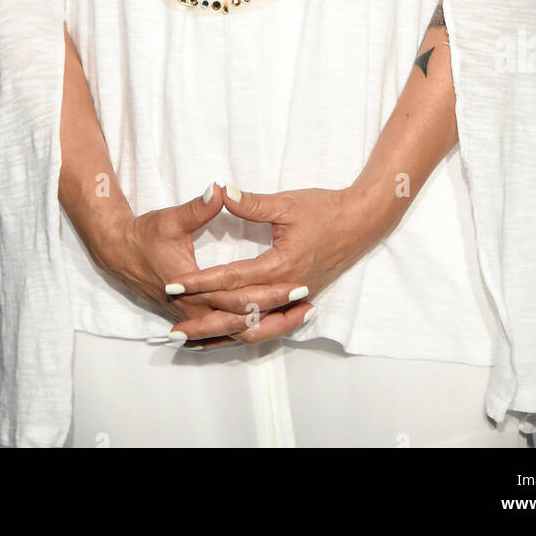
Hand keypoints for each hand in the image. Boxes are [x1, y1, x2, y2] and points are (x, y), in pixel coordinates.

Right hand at [93, 183, 311, 345]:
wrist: (118, 252)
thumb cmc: (144, 233)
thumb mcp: (171, 218)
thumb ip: (199, 207)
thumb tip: (221, 189)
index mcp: (192, 286)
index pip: (240, 296)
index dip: (271, 291)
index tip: (299, 283)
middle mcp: (194, 308)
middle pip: (244, 321)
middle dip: (278, 313)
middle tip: (309, 301)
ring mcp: (193, 315)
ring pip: (237, 333)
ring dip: (269, 326)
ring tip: (301, 315)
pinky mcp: (193, 315)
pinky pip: (226, 333)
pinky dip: (251, 330)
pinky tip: (271, 323)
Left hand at [158, 182, 394, 349]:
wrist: (362, 222)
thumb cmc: (326, 209)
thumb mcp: (288, 203)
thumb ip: (253, 203)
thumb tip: (223, 192)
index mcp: (280, 265)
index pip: (231, 278)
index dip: (200, 282)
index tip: (173, 285)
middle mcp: (287, 289)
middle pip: (240, 313)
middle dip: (205, 320)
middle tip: (174, 330)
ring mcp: (297, 299)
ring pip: (257, 329)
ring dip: (225, 336)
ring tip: (197, 343)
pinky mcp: (302, 300)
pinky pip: (273, 326)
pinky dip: (250, 334)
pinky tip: (232, 338)